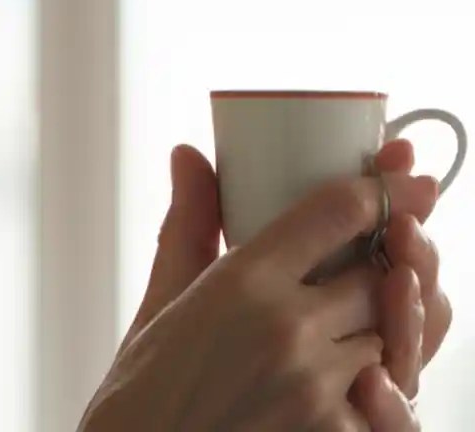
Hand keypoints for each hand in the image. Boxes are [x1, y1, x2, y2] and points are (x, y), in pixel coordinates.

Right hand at [79, 144, 437, 430]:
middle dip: (395, 259)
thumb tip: (188, 156)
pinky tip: (362, 378)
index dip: (387, 187)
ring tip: (374, 316)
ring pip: (395, 336)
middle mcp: (286, 327)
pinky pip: (389, 400)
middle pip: (383, 271)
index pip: (339, 212)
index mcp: (241, 282)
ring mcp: (316, 386)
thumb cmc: (143, 393)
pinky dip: (383, 388)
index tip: (413, 178)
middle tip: (398, 247)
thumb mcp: (161, 303)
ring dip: (391, 325)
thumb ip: (188, 227)